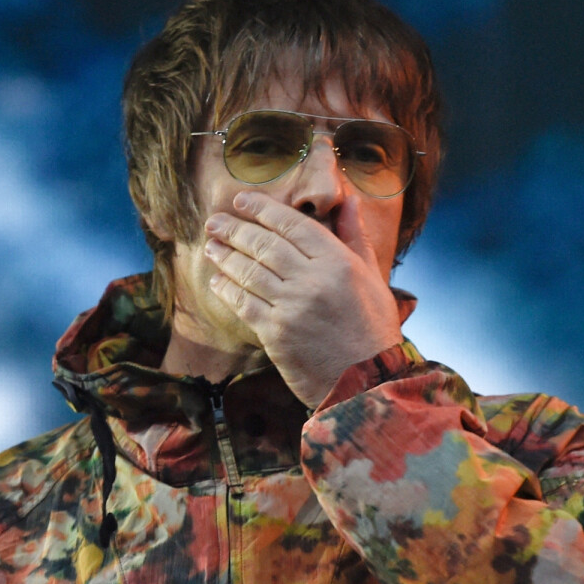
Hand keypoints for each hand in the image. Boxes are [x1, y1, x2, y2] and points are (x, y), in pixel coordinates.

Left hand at [203, 191, 402, 407]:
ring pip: (249, 272)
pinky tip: (217, 281)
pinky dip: (227, 290)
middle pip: (264, 245)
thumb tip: (347, 200)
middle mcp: (312, 280)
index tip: (241, 200)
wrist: (366, 383)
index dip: (262, 209)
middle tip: (214, 222)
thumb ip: (355, 237)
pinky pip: (243, 304)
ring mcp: (291, 307)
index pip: (293, 225)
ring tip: (211, 246)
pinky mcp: (275, 334)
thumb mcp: (373, 278)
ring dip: (225, 256)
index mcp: (338, 262)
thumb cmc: (372, 330)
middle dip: (234, 230)